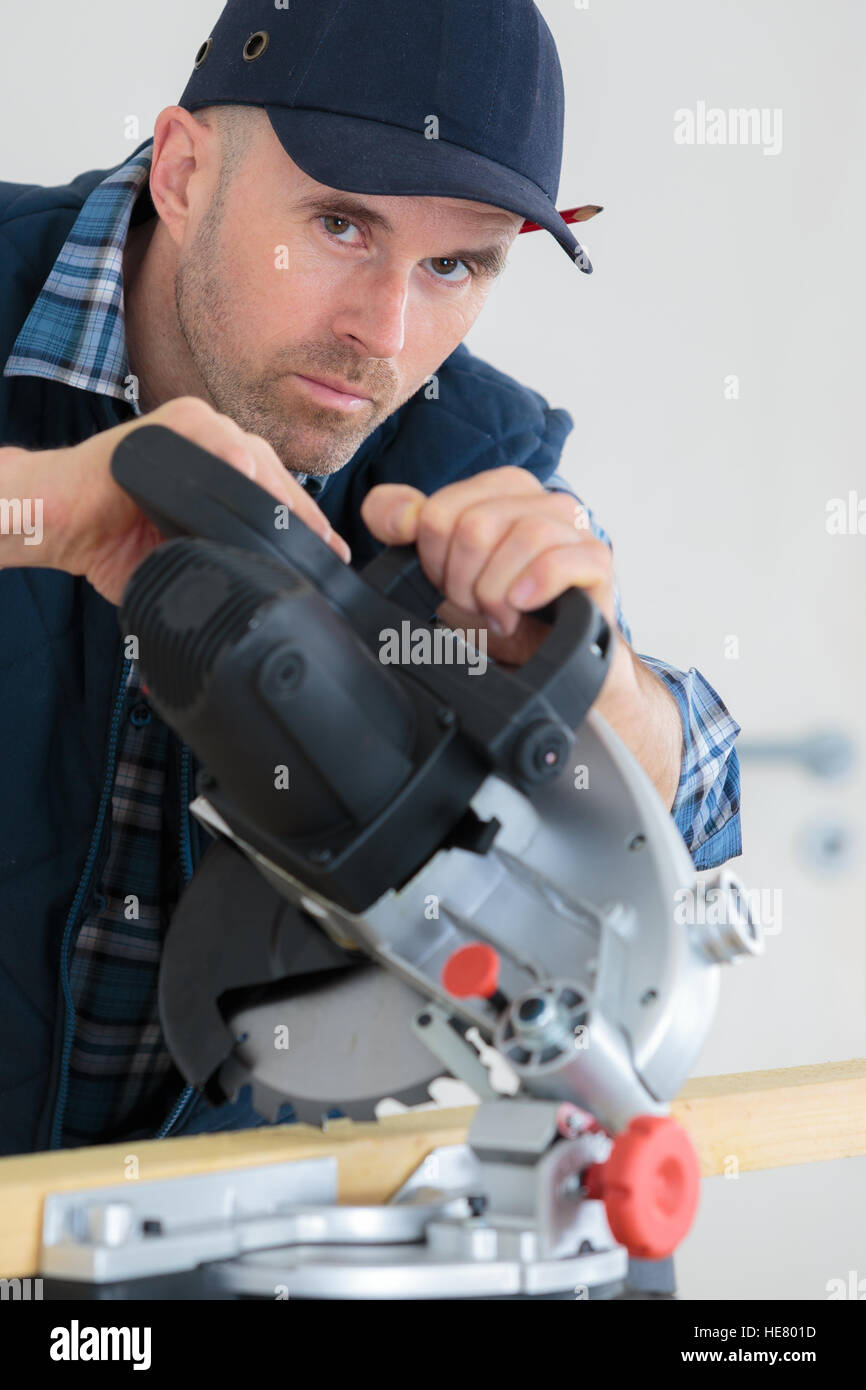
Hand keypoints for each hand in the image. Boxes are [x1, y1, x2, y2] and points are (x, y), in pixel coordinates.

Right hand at [18, 396, 350, 603]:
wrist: (59, 526)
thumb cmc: (116, 544)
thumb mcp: (184, 563)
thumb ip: (222, 566)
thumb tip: (266, 600)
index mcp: (227, 474)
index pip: (280, 499)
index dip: (308, 529)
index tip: (333, 558)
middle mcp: (218, 446)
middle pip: (277, 477)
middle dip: (303, 515)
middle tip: (323, 548)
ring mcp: (196, 431)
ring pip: (252, 456)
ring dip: (275, 489)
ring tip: (294, 523)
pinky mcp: (169, 424)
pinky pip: (208, 435)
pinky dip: (227, 453)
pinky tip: (242, 471)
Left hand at [361, 465, 623, 669]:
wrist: (545, 653)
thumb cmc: (496, 605)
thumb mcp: (439, 565)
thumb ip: (401, 521)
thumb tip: (397, 517)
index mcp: (500, 488)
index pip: (439, 511)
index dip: (432, 560)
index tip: (446, 584)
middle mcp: (539, 498)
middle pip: (476, 526)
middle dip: (464, 582)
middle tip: (475, 606)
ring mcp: (573, 527)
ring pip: (524, 537)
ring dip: (497, 591)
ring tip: (499, 615)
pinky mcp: (596, 561)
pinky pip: (562, 560)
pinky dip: (535, 585)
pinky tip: (522, 605)